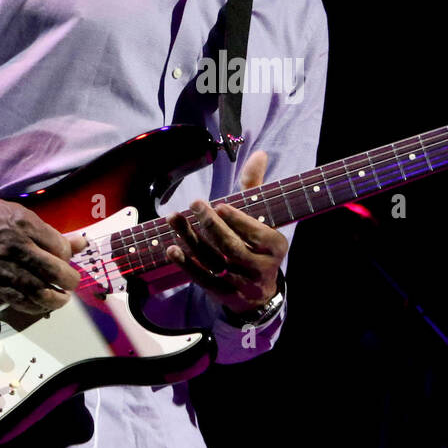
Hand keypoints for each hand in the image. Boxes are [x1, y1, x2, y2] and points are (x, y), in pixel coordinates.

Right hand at [0, 196, 88, 316]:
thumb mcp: (24, 216)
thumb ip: (52, 234)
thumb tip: (81, 244)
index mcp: (24, 226)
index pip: (58, 247)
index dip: (68, 257)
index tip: (67, 260)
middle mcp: (14, 248)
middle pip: (51, 271)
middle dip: (68, 281)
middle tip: (72, 283)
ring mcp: (2, 268)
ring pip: (37, 291)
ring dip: (55, 299)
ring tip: (62, 298)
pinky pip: (18, 301)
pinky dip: (35, 307)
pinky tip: (43, 304)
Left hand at [164, 150, 286, 315]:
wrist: (258, 293)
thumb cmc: (257, 244)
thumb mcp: (262, 217)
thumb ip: (256, 186)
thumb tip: (259, 153)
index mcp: (275, 247)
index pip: (257, 233)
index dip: (238, 220)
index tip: (219, 204)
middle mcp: (260, 268)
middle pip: (233, 246)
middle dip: (212, 225)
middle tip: (195, 204)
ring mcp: (240, 284)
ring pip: (214, 261)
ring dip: (191, 240)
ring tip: (173, 218)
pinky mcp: (222, 294)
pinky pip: (202, 279)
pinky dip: (186, 264)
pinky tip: (172, 248)